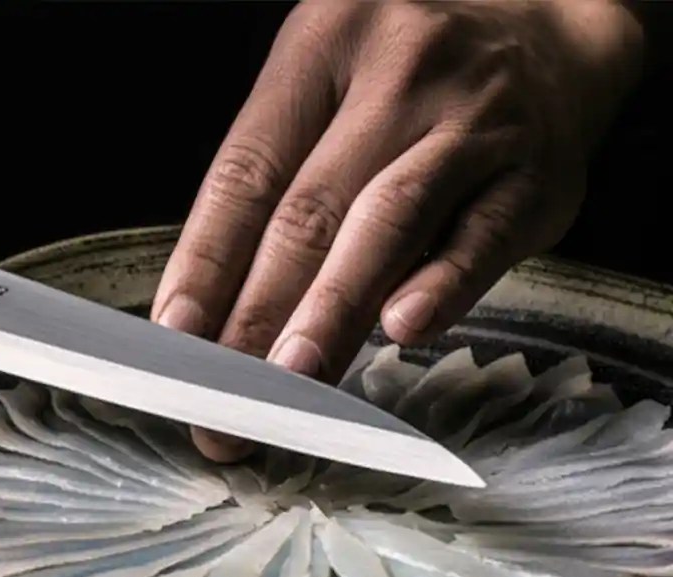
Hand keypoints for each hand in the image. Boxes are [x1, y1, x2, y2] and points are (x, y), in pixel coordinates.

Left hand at [152, 0, 644, 460]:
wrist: (547, 28)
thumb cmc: (407, 78)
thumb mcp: (330, 85)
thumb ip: (280, 177)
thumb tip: (214, 307)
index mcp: (323, 47)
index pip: (247, 172)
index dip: (205, 260)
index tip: (176, 333)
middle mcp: (397, 75)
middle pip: (308, 210)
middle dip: (256, 314)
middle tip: (225, 393)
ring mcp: (473, 121)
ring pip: (386, 223)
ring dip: (332, 310)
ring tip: (291, 378)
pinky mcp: (536, 176)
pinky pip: (483, 238)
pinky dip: (441, 285)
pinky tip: (404, 328)